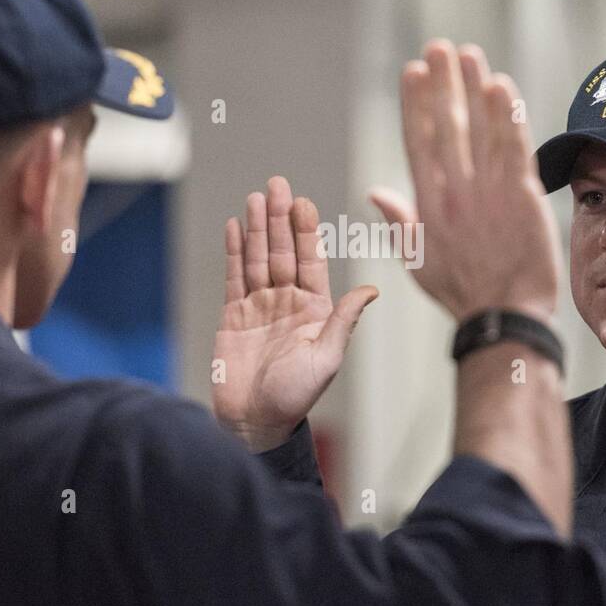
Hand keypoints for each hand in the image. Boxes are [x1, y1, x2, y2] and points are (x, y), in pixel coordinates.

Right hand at [213, 176, 377, 452]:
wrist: (256, 421)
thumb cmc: (296, 396)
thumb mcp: (327, 357)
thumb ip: (343, 320)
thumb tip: (372, 290)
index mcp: (313, 308)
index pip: (310, 260)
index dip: (305, 231)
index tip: (302, 202)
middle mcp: (287, 301)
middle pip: (282, 250)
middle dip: (278, 218)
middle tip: (276, 184)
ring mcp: (259, 306)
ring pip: (257, 258)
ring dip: (255, 228)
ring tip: (255, 197)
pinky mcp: (233, 316)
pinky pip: (233, 277)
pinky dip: (233, 252)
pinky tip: (233, 227)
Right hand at [369, 40, 561, 323]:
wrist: (504, 316)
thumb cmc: (463, 293)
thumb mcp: (418, 261)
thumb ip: (399, 222)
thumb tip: (376, 192)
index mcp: (428, 204)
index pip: (418, 142)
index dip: (415, 104)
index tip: (412, 71)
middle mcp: (454, 192)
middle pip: (446, 126)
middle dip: (442, 84)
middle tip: (439, 47)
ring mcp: (487, 193)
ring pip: (479, 129)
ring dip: (474, 88)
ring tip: (470, 54)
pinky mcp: (520, 196)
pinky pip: (512, 148)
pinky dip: (508, 118)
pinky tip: (503, 88)